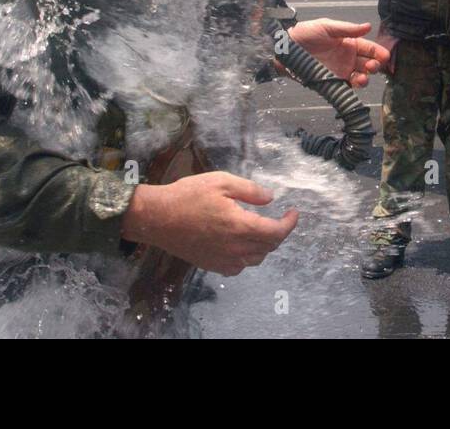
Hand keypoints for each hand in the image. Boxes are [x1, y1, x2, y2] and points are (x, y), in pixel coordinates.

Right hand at [122, 172, 297, 275]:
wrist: (156, 218)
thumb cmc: (187, 196)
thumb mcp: (222, 182)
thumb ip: (250, 191)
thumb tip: (270, 198)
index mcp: (240, 227)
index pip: (276, 233)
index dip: (290, 223)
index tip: (293, 212)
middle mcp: (235, 248)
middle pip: (269, 247)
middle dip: (278, 232)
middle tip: (278, 217)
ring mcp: (223, 260)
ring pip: (255, 259)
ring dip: (264, 246)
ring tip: (262, 229)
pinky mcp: (211, 265)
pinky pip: (238, 267)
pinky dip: (247, 257)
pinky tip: (242, 245)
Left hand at [288, 18, 389, 87]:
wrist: (287, 49)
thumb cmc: (306, 33)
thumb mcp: (327, 26)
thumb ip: (347, 29)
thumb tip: (368, 26)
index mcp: (349, 43)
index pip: (369, 48)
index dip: (378, 52)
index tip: (385, 56)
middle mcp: (348, 58)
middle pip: (368, 64)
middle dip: (374, 65)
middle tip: (373, 65)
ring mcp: (341, 71)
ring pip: (360, 77)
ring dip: (365, 77)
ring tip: (364, 76)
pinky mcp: (333, 82)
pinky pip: (347, 86)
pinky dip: (353, 87)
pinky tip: (355, 82)